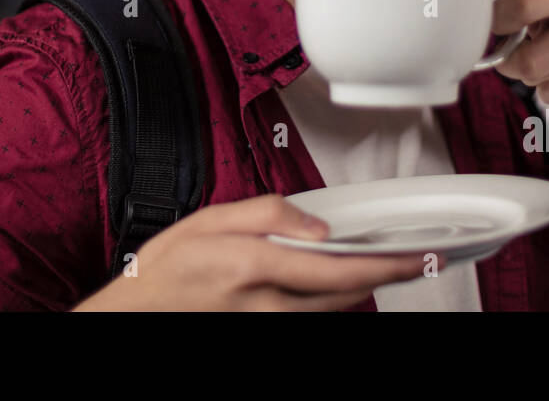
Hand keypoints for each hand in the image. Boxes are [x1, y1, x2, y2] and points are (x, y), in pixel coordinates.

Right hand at [72, 194, 430, 310]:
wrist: (133, 317)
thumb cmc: (163, 271)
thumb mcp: (208, 219)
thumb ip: (266, 214)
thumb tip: (316, 224)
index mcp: (254, 266)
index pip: (338, 270)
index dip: (385, 266)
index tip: (415, 257)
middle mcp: (267, 305)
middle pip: (346, 296)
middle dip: (383, 277)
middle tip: (411, 259)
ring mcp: (267, 326)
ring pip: (332, 310)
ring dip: (359, 288)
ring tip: (379, 264)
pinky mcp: (263, 333)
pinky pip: (309, 318)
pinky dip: (329, 300)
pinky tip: (334, 282)